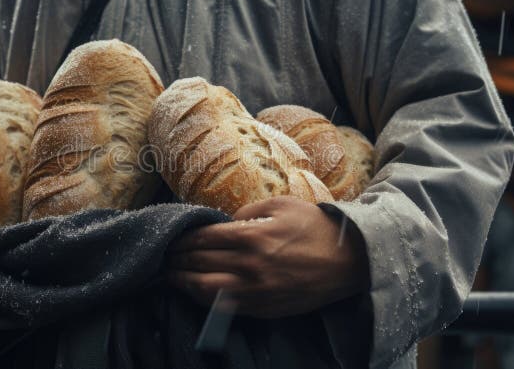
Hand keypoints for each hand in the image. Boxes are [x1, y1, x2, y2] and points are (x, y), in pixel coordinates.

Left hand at [167, 196, 367, 317]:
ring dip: (182, 282)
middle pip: (199, 263)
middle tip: (163, 254)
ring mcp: (256, 292)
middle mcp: (250, 267)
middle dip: (176, 259)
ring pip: (205, 290)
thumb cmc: (316, 226)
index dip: (183, 238)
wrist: (350, 260)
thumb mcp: (281, 205)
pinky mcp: (263, 309)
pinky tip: (195, 291)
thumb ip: (247, 212)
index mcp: (253, 237)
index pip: (203, 238)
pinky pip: (224, 306)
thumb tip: (222, 223)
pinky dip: (204, 298)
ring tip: (170, 275)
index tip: (171, 236)